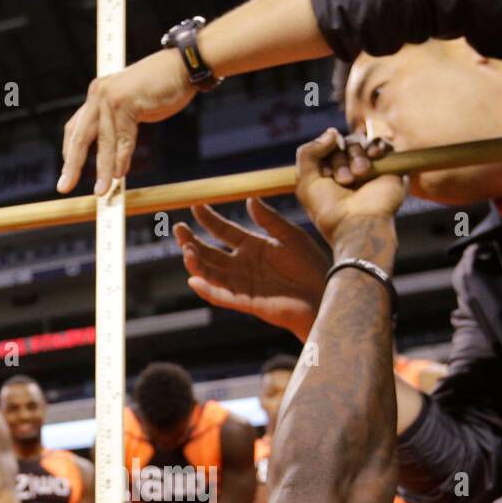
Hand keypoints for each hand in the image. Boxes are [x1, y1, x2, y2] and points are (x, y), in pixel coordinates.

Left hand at [59, 50, 194, 196]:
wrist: (182, 67)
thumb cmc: (160, 88)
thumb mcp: (130, 106)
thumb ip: (117, 124)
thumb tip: (111, 159)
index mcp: (97, 95)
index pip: (76, 128)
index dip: (70, 152)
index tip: (67, 173)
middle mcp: (99, 94)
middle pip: (80, 136)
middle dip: (72, 165)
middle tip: (64, 187)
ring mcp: (112, 96)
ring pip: (103, 140)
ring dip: (102, 168)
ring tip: (101, 191)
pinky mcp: (127, 101)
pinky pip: (123, 137)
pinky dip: (121, 157)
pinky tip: (119, 174)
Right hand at [174, 199, 329, 342]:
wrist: (323, 294)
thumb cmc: (312, 265)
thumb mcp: (291, 235)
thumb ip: (269, 219)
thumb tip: (249, 200)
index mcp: (254, 246)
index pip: (224, 231)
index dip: (209, 219)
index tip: (196, 206)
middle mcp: (244, 264)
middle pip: (210, 252)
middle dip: (192, 240)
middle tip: (178, 228)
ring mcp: (243, 283)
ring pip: (211, 272)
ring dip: (196, 262)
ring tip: (186, 248)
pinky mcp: (247, 302)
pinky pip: (222, 296)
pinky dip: (208, 290)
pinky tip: (194, 280)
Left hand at [295, 129, 405, 250]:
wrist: (358, 224)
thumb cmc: (329, 209)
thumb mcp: (305, 182)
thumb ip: (307, 153)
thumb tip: (332, 132)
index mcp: (328, 176)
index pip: (324, 149)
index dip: (323, 155)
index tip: (326, 176)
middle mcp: (348, 172)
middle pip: (342, 144)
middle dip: (340, 159)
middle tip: (344, 181)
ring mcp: (369, 170)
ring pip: (359, 143)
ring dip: (356, 156)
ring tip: (359, 176)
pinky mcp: (388, 169)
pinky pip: (382, 144)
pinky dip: (376, 146)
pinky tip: (373, 157)